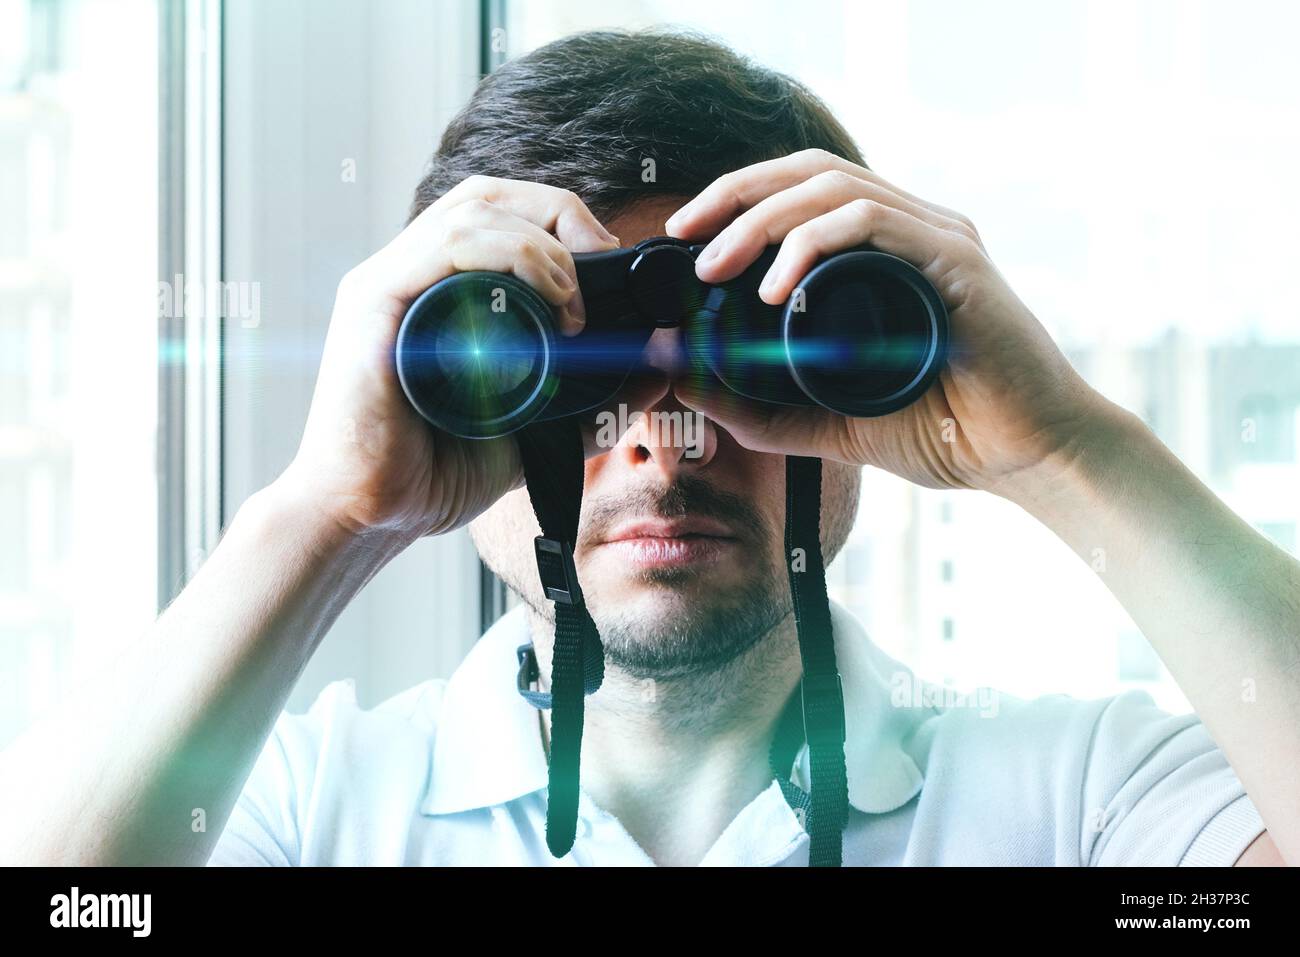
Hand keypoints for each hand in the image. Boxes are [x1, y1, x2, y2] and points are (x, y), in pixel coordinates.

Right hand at [284, 176, 620, 537]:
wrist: (372, 515)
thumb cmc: (436, 471)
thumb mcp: (535, 431)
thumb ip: (594, 403)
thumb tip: (659, 372)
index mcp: (441, 289)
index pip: (503, 214)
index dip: (564, 223)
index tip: (612, 267)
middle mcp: (411, 273)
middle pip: (490, 195)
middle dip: (560, 213)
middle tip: (606, 262)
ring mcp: (388, 283)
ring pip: (473, 209)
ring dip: (543, 241)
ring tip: (575, 300)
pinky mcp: (373, 303)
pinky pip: (446, 246)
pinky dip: (509, 255)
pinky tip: (549, 297)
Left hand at [665, 149, 1104, 492]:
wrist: (1029, 457)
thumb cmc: (948, 430)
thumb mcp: (832, 423)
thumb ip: (765, 409)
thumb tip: (691, 386)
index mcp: (883, 253)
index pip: (801, 193)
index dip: (738, 201)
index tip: (684, 239)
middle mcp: (910, 230)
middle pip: (808, 171)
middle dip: (735, 195)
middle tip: (686, 237)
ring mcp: (935, 238)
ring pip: (833, 186)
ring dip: (763, 218)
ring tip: (717, 268)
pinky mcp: (955, 260)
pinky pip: (872, 221)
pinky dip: (814, 243)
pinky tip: (775, 286)